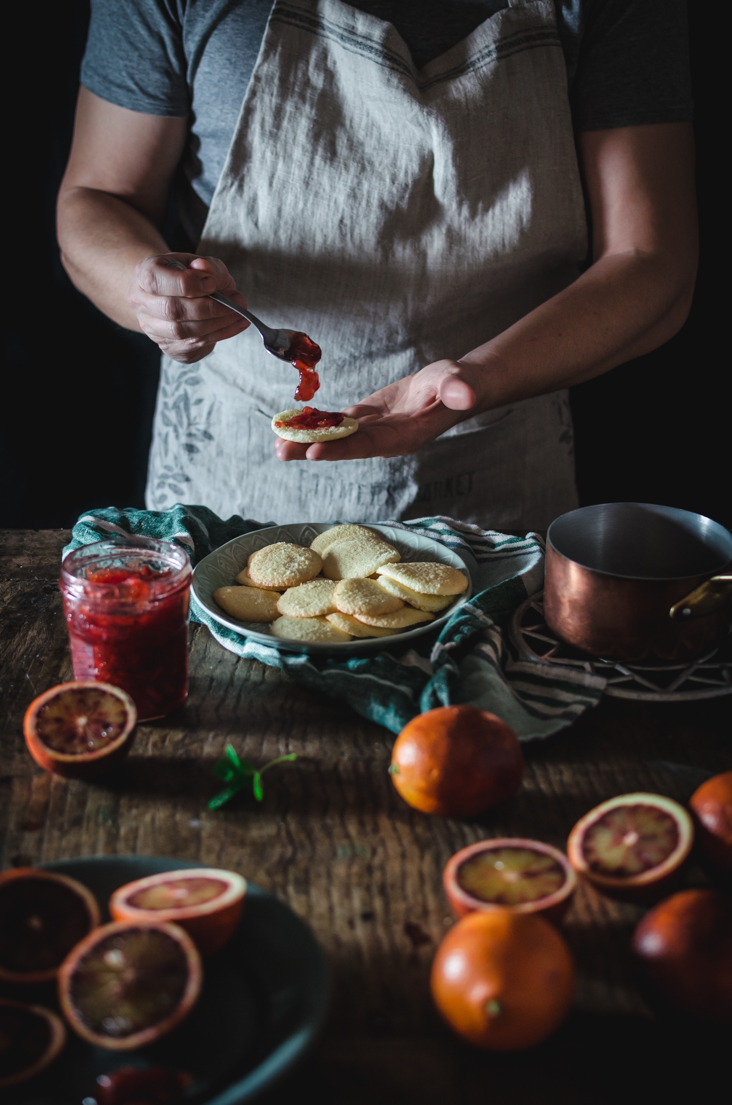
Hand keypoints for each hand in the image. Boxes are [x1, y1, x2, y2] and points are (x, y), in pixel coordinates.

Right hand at [128, 253, 249, 362]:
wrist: (179, 296)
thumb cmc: (189, 276)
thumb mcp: (200, 264)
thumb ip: (206, 266)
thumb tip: (207, 274)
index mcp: (145, 273)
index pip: (157, 281)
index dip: (188, 284)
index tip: (213, 284)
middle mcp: (141, 301)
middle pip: (171, 310)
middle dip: (209, 309)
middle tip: (235, 304)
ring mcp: (151, 327)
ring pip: (182, 332)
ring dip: (216, 325)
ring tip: (238, 315)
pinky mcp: (166, 346)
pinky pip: (192, 345)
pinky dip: (218, 335)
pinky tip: (233, 325)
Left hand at [275, 359, 485, 460]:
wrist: (454, 388)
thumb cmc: (460, 385)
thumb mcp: (460, 383)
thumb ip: (459, 389)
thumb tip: (465, 394)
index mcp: (406, 436)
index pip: (370, 445)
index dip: (342, 447)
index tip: (314, 451)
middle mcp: (386, 440)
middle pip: (345, 446)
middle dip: (313, 448)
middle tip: (281, 451)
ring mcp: (374, 431)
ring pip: (337, 437)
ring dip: (307, 440)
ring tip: (277, 444)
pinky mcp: (366, 419)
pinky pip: (337, 423)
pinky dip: (315, 424)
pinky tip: (291, 426)